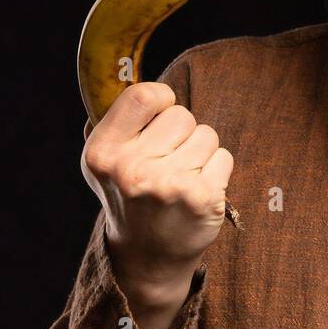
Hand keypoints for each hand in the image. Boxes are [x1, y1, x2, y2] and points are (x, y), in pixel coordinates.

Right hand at [81, 82, 235, 310]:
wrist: (148, 256)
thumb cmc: (129, 196)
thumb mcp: (104, 161)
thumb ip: (115, 120)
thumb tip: (129, 72)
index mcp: (104, 153)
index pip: (144, 95)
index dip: (161, 100)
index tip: (160, 115)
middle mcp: (133, 170)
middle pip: (182, 115)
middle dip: (182, 132)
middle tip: (168, 161)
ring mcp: (170, 186)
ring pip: (207, 135)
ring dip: (201, 152)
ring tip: (182, 178)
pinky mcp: (203, 199)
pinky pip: (224, 157)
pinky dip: (216, 170)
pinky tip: (198, 192)